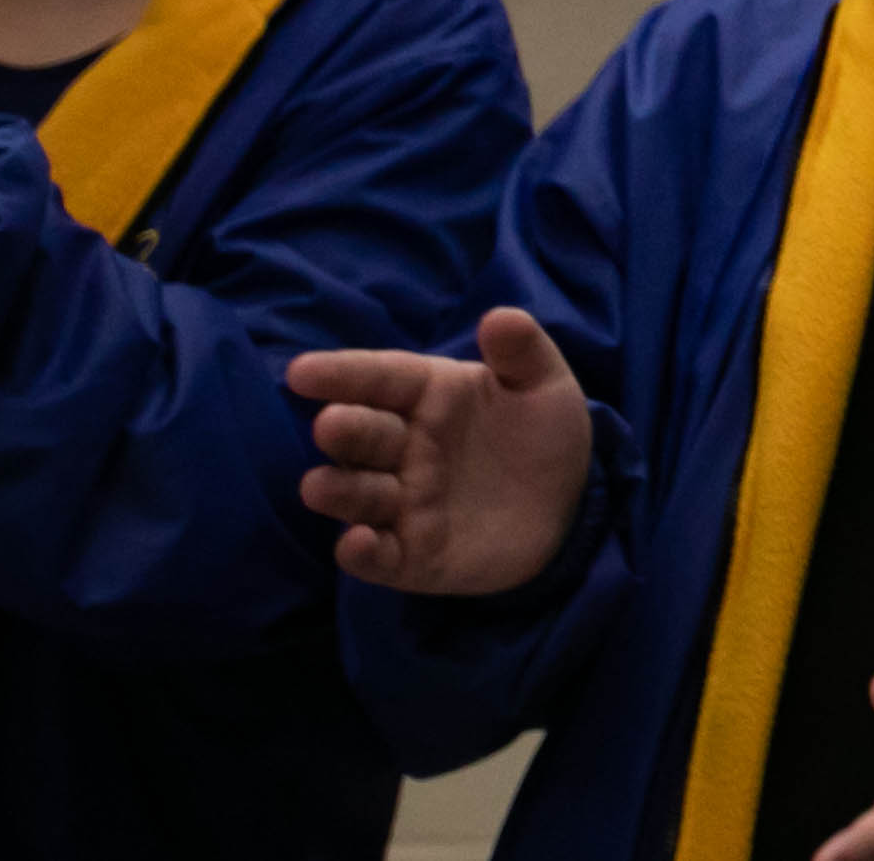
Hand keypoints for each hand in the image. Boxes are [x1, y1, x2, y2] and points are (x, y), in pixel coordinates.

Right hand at [289, 303, 596, 595]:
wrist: (571, 505)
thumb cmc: (542, 434)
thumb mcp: (543, 385)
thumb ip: (522, 351)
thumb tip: (500, 316)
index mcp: (432, 395)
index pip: (383, 378)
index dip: (343, 373)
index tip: (301, 372)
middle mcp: (407, 448)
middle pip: (367, 434)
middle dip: (345, 429)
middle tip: (330, 424)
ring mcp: (406, 503)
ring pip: (360, 495)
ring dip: (340, 491)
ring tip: (318, 485)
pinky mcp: (413, 557)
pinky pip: (379, 557)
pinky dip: (362, 554)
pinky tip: (356, 543)